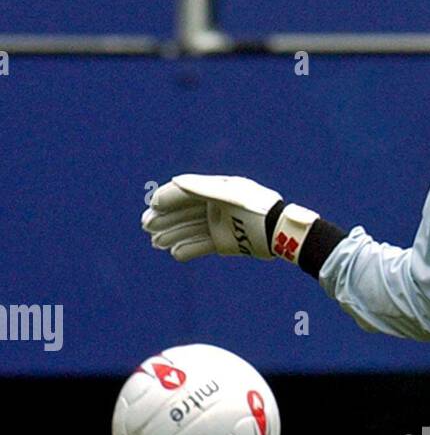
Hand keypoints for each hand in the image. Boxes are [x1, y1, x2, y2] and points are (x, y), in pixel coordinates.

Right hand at [141, 174, 318, 264]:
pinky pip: (201, 246)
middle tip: (146, 227)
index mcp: (215, 190)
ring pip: (189, 229)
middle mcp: (214, 206)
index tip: (153, 206)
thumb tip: (175, 181)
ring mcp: (218, 225)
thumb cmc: (255, 208)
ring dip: (172, 235)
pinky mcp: (224, 244)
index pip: (185, 192)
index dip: (168, 198)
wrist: (279, 233)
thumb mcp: (229, 195)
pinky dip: (188, 250)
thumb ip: (202, 188)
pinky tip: (175, 254)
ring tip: (155, 242)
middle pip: (183, 212)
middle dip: (164, 218)